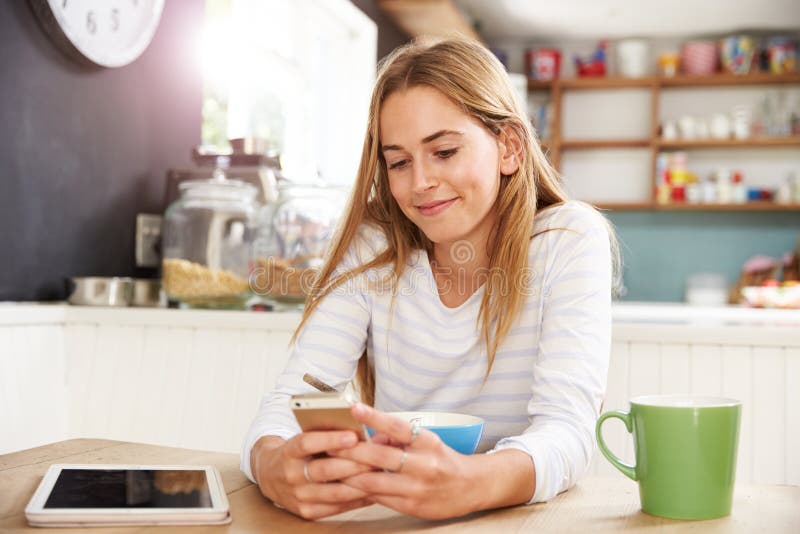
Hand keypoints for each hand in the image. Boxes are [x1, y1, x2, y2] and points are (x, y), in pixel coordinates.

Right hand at [250, 431, 374, 519]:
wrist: (270, 476)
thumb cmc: (297, 452)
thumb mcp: (303, 437)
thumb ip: (324, 434)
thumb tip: (358, 430)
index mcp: (289, 451)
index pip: (307, 443)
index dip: (330, 439)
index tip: (353, 435)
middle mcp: (291, 475)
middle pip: (325, 470)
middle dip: (354, 464)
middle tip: (378, 457)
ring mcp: (299, 496)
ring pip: (335, 492)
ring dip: (361, 484)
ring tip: (380, 475)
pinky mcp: (307, 512)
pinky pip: (337, 507)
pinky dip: (357, 500)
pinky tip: (373, 491)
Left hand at [330, 403, 481, 519]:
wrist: (471, 486)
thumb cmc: (442, 459)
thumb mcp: (426, 441)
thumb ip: (398, 437)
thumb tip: (370, 435)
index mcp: (427, 442)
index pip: (398, 426)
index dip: (374, 417)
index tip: (354, 408)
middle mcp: (424, 464)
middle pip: (380, 456)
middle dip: (351, 451)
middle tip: (329, 444)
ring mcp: (417, 488)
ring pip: (374, 481)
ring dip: (349, 474)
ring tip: (330, 466)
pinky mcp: (412, 507)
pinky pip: (379, 498)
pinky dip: (361, 490)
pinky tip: (347, 485)